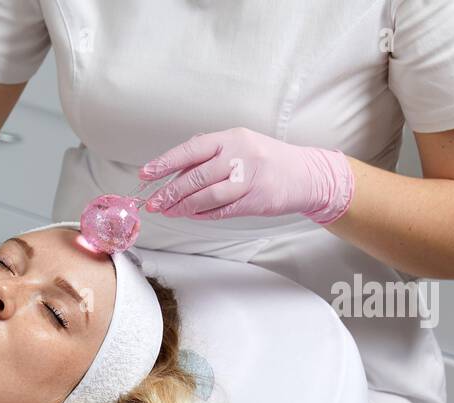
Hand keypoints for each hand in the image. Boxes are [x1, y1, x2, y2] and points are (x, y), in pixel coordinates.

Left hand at [140, 127, 354, 223]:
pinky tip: (191, 214)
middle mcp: (240, 155)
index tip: (147, 173)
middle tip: (154, 202)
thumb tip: (173, 173)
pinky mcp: (255, 200)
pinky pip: (221, 210)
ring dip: (183, 206)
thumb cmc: (266, 159)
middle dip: (170, 191)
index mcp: (231, 137)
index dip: (166, 162)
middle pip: (196, 176)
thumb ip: (209, 156)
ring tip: (169, 211)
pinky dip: (202, 214)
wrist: (306, 174)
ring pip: (207, 196)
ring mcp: (249, 178)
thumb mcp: (239, 146)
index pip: (191, 149)